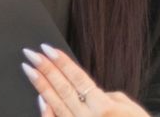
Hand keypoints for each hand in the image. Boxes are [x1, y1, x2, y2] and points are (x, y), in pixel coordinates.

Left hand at [21, 44, 149, 116]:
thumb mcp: (131, 109)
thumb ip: (109, 97)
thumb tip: (90, 90)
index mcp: (105, 107)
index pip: (78, 78)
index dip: (62, 62)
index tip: (47, 48)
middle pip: (63, 89)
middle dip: (46, 69)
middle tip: (30, 53)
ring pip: (56, 104)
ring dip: (41, 85)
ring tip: (28, 69)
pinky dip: (46, 111)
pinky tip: (38, 97)